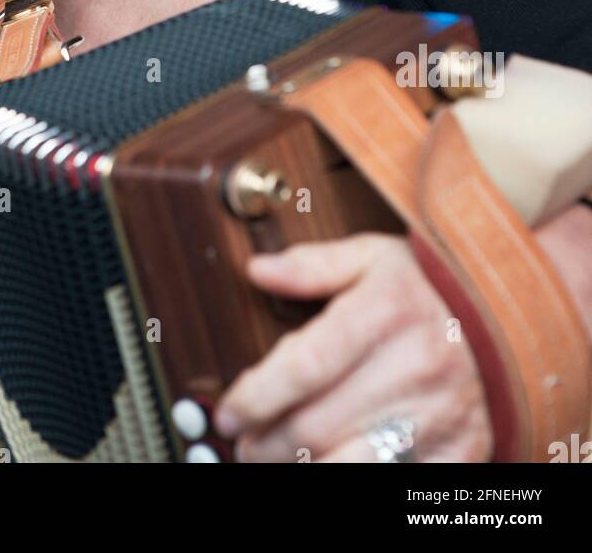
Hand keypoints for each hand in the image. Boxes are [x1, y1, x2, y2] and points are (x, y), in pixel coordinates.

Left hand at [213, 233, 493, 462]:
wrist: (510, 318)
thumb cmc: (431, 288)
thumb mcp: (374, 257)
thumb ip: (313, 265)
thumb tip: (257, 269)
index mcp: (387, 311)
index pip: (305, 364)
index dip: (256, 395)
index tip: (228, 412)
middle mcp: (414, 366)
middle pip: (317, 424)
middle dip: (267, 441)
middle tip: (244, 443)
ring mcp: (439, 415)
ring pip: (350, 463)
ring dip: (302, 469)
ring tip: (276, 460)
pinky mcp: (459, 452)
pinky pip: (397, 483)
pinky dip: (354, 480)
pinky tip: (329, 467)